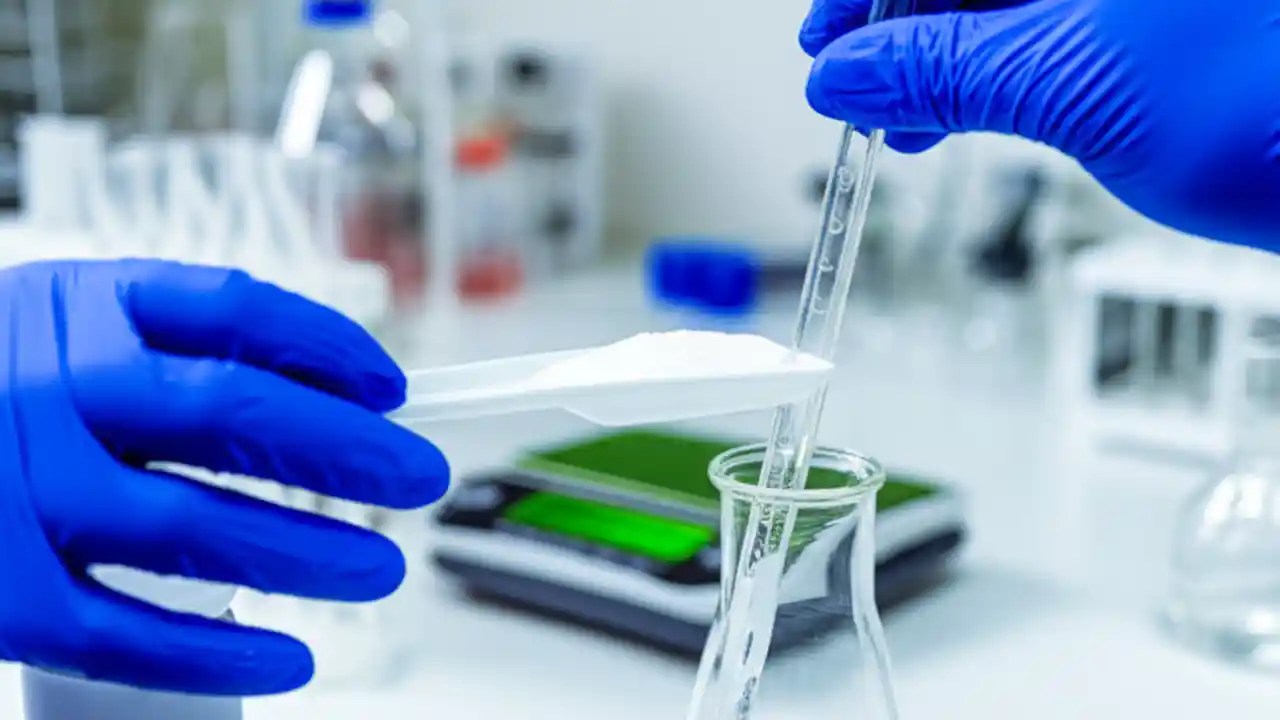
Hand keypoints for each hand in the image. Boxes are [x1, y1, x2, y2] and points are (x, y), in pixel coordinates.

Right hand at [0, 260, 448, 694]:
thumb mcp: (72, 320)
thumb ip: (185, 336)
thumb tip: (338, 380)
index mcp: (79, 306)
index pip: (233, 309)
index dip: (330, 346)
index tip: (392, 387)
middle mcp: (48, 387)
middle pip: (231, 413)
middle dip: (347, 451)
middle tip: (422, 478)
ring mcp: (19, 487)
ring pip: (191, 527)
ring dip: (306, 554)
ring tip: (382, 569)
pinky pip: (118, 630)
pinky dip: (211, 651)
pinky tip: (289, 659)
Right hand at [800, 0, 1279, 251]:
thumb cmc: (1275, 109)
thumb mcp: (1071, 84)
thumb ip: (943, 72)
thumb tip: (850, 73)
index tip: (830, 40)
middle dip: (897, 22)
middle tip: (853, 80)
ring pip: (997, 3)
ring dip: (935, 57)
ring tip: (898, 119)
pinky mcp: (1148, 22)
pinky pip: (1039, 27)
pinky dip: (988, 72)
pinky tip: (956, 115)